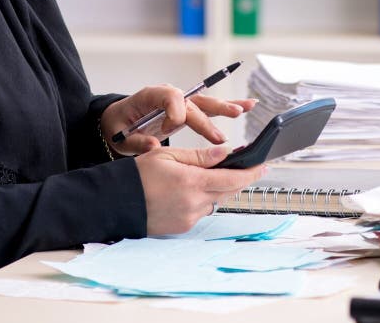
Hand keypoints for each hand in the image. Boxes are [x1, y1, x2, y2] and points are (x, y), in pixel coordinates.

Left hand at [99, 85, 256, 156]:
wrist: (118, 120)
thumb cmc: (118, 126)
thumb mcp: (119, 135)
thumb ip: (135, 141)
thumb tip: (153, 144)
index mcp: (150, 96)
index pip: (168, 96)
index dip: (173, 111)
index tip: (170, 129)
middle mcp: (168, 96)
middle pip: (191, 102)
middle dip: (204, 118)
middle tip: (218, 137)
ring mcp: (180, 102)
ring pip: (204, 102)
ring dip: (224, 107)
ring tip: (243, 110)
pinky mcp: (188, 110)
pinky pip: (208, 107)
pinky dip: (227, 107)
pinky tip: (247, 106)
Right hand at [135, 146, 266, 235]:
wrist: (117, 202)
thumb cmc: (138, 175)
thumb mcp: (167, 154)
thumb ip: (198, 155)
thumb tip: (225, 153)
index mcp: (191, 182)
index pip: (232, 179)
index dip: (250, 173)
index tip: (262, 165)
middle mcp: (194, 203)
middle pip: (228, 191)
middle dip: (238, 179)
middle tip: (245, 167)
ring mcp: (190, 217)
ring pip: (216, 201)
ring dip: (219, 188)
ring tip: (212, 174)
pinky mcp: (184, 226)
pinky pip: (202, 210)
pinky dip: (204, 198)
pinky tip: (192, 189)